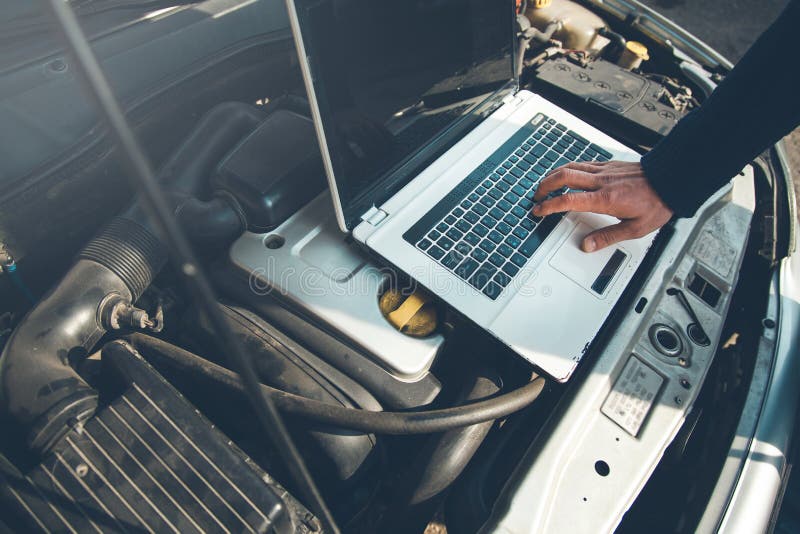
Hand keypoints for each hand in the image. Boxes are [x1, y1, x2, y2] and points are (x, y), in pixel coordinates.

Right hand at [532, 161, 672, 251]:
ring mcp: (604, 170)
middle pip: (563, 176)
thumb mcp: (635, 229)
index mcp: (605, 199)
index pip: (568, 200)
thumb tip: (587, 246)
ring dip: (554, 175)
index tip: (538, 211)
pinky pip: (583, 163)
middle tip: (536, 197)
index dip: (548, 206)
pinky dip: (569, 168)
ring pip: (571, 166)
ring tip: (545, 184)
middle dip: (544, 186)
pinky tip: (568, 174)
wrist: (673, 178)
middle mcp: (601, 181)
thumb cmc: (657, 203)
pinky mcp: (609, 164)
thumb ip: (608, 237)